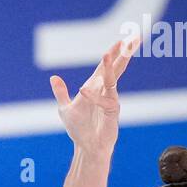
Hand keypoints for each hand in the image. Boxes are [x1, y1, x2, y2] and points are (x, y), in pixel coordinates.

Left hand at [49, 32, 139, 157]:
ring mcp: (110, 100)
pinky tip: (84, 91)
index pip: (105, 66)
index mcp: (95, 87)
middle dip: (124, 54)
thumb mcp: (65, 109)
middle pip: (116, 68)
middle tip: (134, 38)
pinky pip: (104, 101)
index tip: (122, 40)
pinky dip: (94, 97)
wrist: (87, 147)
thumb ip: (61, 93)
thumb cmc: (78, 129)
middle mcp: (105, 91)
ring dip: (110, 67)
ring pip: (112, 80)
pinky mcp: (112, 112)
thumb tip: (53, 77)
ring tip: (107, 54)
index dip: (113, 53)